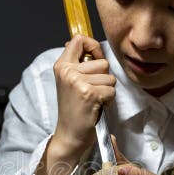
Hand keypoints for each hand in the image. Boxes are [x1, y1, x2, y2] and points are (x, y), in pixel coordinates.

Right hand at [52, 35, 114, 154]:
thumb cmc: (74, 109)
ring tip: (93, 100)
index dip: (94, 47)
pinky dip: (108, 101)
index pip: (79, 40)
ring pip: (109, 78)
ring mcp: (77, 82)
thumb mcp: (69, 81)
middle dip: (103, 78)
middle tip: (91, 92)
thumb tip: (83, 42)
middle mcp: (67, 71)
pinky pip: (111, 91)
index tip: (96, 59)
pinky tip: (96, 107)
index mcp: (61, 65)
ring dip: (106, 91)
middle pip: (103, 62)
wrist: (69, 134)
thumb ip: (77, 63)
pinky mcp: (89, 94)